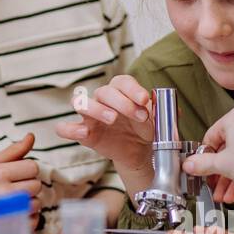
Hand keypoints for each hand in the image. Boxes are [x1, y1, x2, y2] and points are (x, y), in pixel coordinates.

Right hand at [0, 134, 41, 233]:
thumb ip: (12, 151)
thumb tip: (31, 136)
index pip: (33, 167)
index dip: (25, 169)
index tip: (14, 174)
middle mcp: (3, 194)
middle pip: (36, 185)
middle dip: (27, 184)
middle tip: (12, 187)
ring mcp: (6, 214)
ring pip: (36, 204)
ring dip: (28, 202)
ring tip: (12, 201)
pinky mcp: (8, 229)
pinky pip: (32, 222)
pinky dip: (27, 218)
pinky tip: (13, 213)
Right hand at [56, 75, 156, 192]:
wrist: (140, 151)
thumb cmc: (146, 129)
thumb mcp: (159, 120)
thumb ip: (163, 112)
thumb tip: (169, 105)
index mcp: (121, 91)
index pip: (121, 81)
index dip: (132, 89)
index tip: (145, 100)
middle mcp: (102, 99)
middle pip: (103, 91)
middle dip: (122, 102)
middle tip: (140, 116)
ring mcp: (90, 116)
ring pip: (80, 102)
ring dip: (96, 109)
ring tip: (112, 119)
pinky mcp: (84, 134)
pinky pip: (65, 128)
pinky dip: (69, 129)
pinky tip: (84, 132)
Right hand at [183, 106, 233, 201]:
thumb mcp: (222, 164)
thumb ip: (202, 164)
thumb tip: (189, 164)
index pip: (210, 137)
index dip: (204, 157)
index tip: (200, 168)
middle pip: (224, 148)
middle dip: (218, 172)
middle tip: (211, 183)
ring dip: (228, 177)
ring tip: (221, 193)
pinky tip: (233, 192)